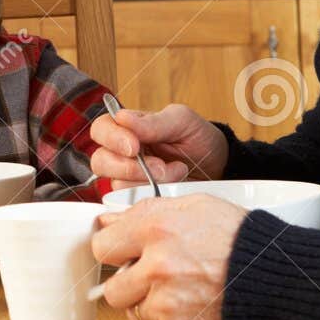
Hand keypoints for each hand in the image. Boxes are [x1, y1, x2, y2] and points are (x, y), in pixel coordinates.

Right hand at [88, 101, 227, 189]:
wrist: (219, 166)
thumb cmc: (198, 138)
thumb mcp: (182, 121)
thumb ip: (153, 122)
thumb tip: (122, 117)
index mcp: (128, 128)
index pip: (101, 129)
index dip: (112, 138)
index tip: (135, 146)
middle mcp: (123, 153)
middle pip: (101, 161)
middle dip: (130, 167)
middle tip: (160, 167)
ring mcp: (130, 178)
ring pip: (116, 184)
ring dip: (148, 182)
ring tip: (175, 173)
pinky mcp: (140, 198)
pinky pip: (131, 202)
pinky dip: (152, 196)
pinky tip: (169, 188)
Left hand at [90, 195, 246, 319]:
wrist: (277, 277)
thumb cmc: (239, 238)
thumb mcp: (194, 207)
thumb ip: (146, 212)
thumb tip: (109, 219)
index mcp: (155, 228)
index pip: (102, 247)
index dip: (114, 251)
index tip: (123, 253)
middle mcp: (156, 266)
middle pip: (111, 288)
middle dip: (127, 283)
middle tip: (150, 276)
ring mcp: (166, 301)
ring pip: (134, 311)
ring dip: (150, 304)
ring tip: (180, 289)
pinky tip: (193, 303)